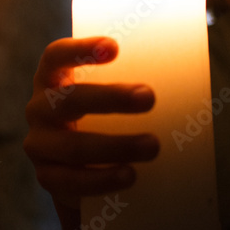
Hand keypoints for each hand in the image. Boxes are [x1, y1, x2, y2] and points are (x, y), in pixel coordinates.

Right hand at [23, 36, 158, 229]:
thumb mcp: (106, 96)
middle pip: (70, 99)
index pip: (57, 55)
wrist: (76, 166)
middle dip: (111, 97)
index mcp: (52, 78)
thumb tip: (190, 69)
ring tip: (152, 146)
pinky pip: (71, 181)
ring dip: (115, 145)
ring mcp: (39, 144)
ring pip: (73, 145)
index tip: (114, 48)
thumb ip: (130, 81)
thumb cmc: (100, 117)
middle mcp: (40, 108)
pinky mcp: (46, 177)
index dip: (81, 50)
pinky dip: (101, 179)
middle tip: (149, 97)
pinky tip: (128, 175)